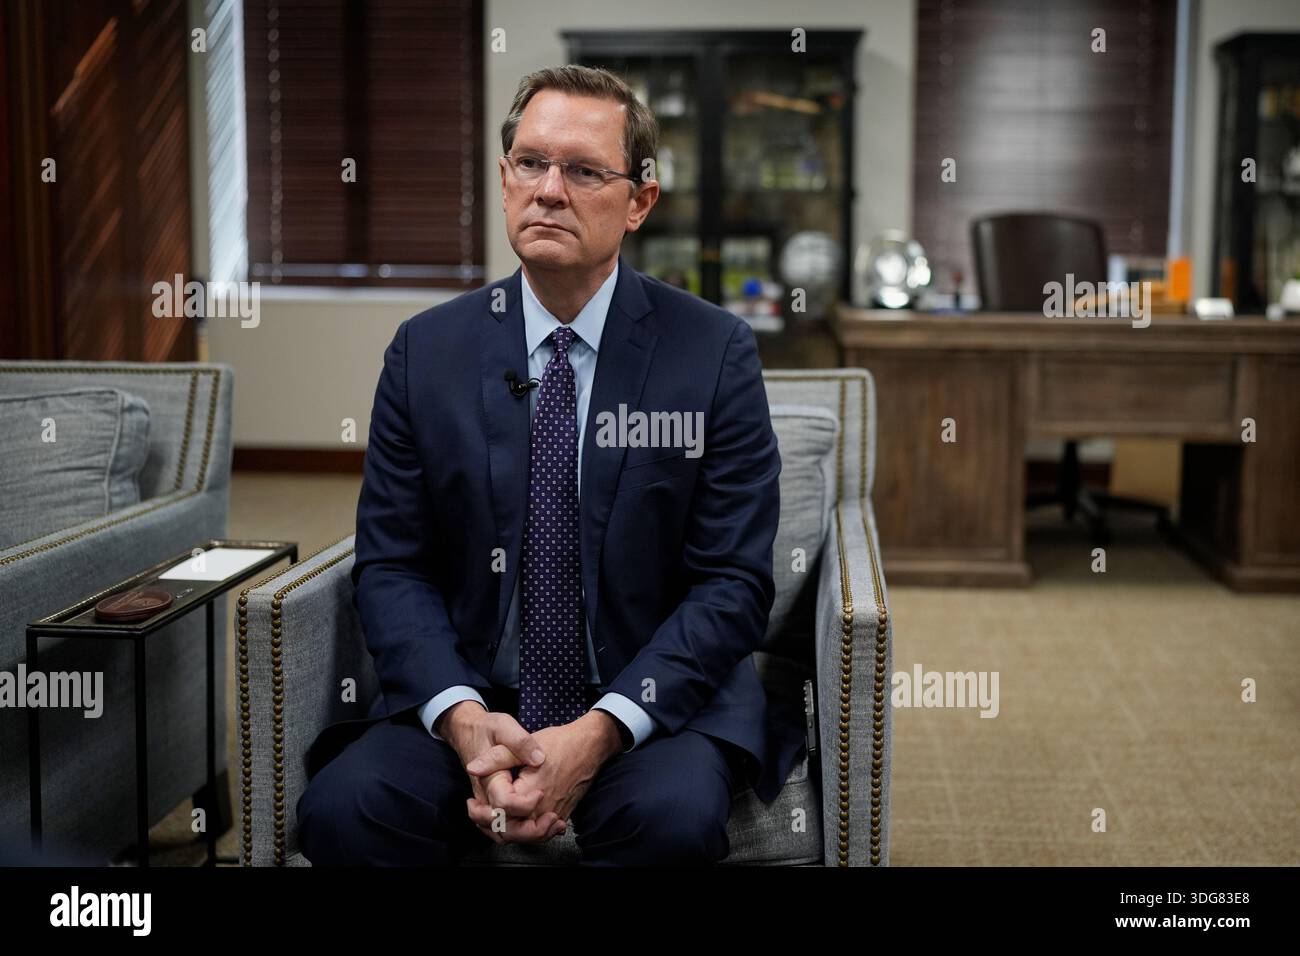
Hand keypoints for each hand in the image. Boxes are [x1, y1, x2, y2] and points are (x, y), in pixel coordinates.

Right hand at [439, 701, 562, 843]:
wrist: (468, 732)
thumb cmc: (486, 729)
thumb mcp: (504, 726)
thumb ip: (520, 742)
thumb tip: (538, 758)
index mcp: (489, 780)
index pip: (505, 805)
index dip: (526, 803)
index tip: (541, 793)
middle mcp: (486, 798)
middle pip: (504, 829)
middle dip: (531, 831)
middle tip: (554, 819)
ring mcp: (488, 805)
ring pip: (504, 834)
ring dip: (529, 835)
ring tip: (553, 826)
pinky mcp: (494, 806)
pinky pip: (505, 829)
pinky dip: (523, 833)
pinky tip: (545, 824)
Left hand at [465, 712, 622, 841]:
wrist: (590, 745)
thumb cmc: (560, 742)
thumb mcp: (523, 744)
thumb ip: (496, 758)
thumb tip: (472, 768)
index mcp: (531, 793)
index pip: (501, 816)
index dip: (482, 813)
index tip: (473, 803)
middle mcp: (544, 809)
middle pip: (512, 833)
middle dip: (491, 826)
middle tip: (477, 812)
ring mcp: (554, 814)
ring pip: (526, 837)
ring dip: (507, 831)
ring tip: (492, 818)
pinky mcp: (562, 814)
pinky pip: (540, 832)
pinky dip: (525, 831)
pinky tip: (514, 820)